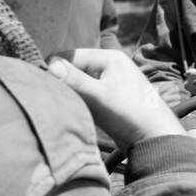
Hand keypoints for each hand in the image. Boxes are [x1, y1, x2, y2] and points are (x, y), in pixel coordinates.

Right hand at [47, 49, 184, 149]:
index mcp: (109, 57)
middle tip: (47, 96)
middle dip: (60, 82)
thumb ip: (75, 81)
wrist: (156, 140)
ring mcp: (107, 84)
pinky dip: (75, 103)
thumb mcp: (101, 96)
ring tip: (58, 105)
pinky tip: (68, 112)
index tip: (40, 84)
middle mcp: (108, 67)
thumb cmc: (132, 114)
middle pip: (72, 70)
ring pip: (75, 85)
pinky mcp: (105, 100)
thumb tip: (49, 65)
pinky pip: (82, 97)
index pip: (70, 56)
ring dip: (67, 94)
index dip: (54, 69)